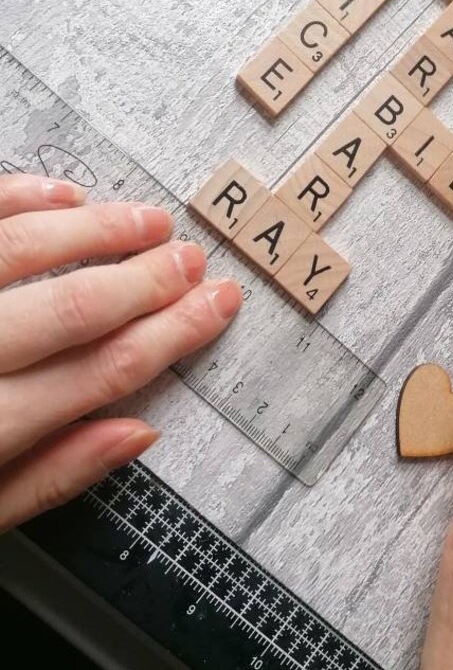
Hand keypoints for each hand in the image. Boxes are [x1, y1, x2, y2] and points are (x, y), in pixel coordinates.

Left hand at [0, 174, 241, 531]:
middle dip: (149, 280)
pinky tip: (64, 194)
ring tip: (148, 222)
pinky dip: (19, 197)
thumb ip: (52, 476)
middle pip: (77, 306)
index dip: (173, 333)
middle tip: (192, 261)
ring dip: (98, 230)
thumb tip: (137, 436)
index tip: (216, 306)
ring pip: (24, 250)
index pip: (104, 370)